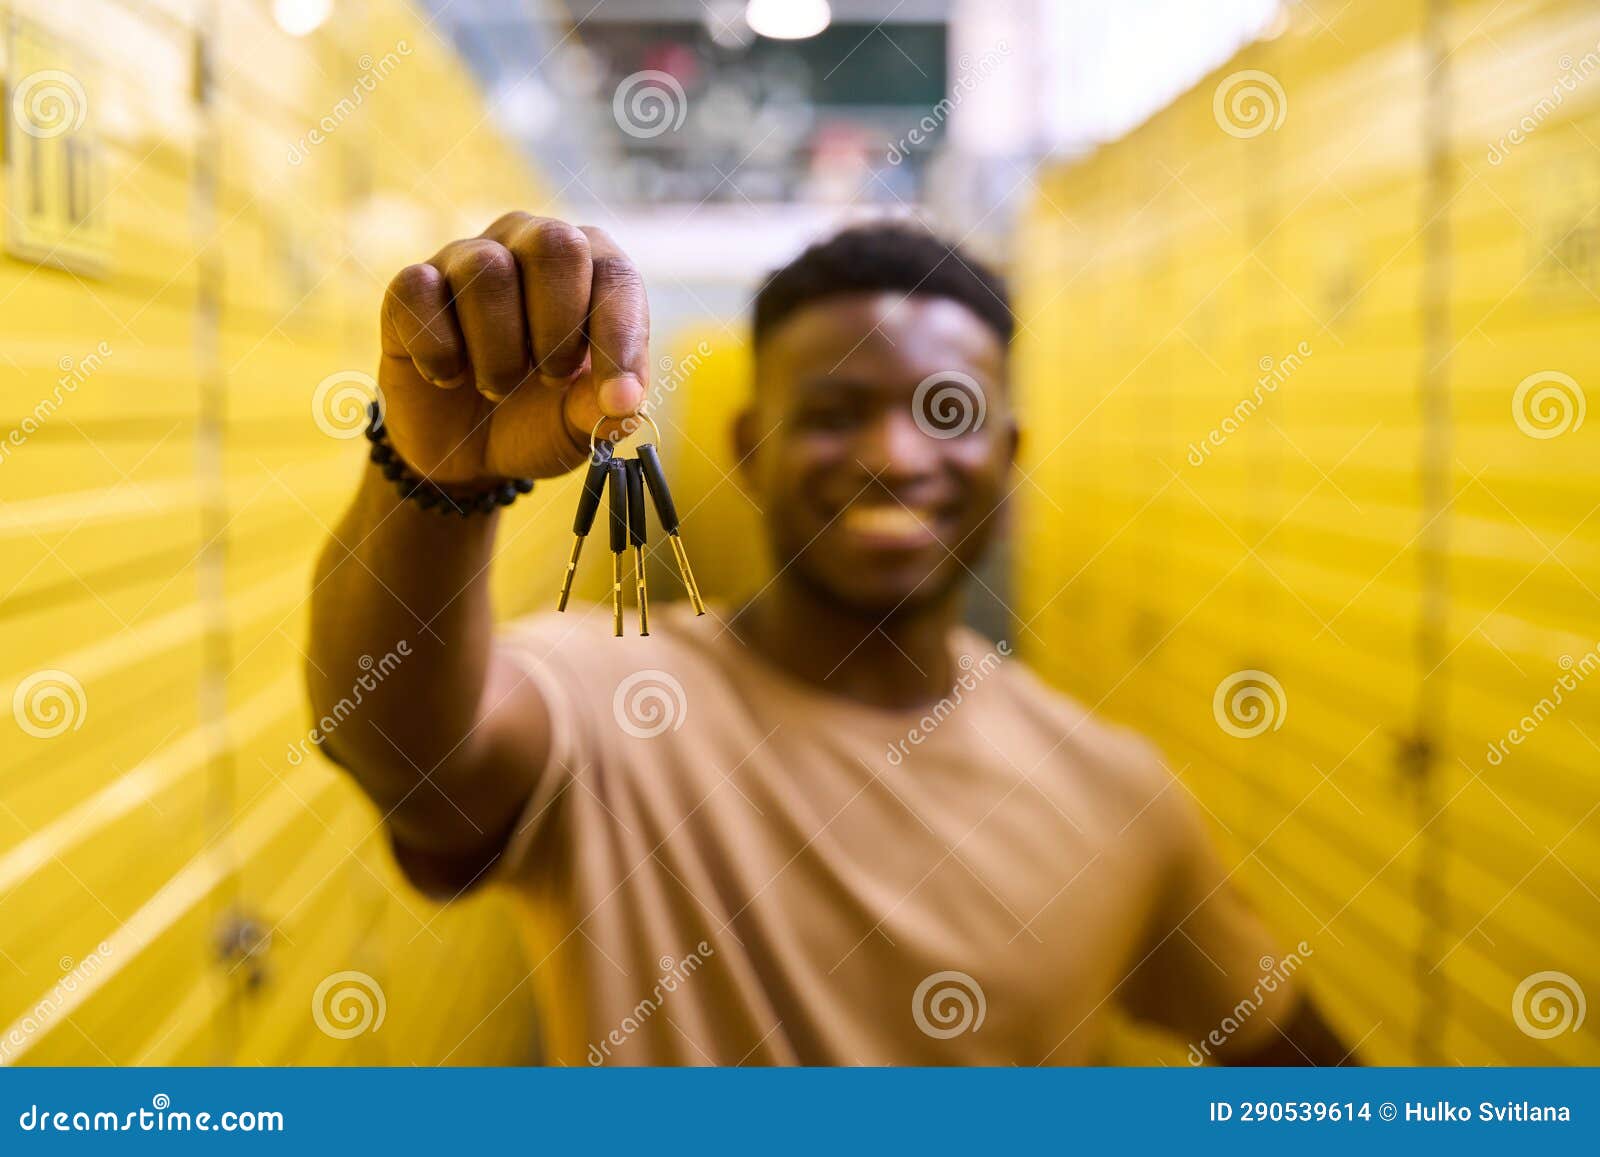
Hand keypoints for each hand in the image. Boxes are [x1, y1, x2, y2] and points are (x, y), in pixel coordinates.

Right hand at [377, 213, 647, 484]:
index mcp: (589, 266)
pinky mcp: (410, 286)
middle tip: (551, 377)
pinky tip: (449, 377)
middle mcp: (529, 243)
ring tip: (498, 386)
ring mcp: (466, 257)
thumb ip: (606, 410)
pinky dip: (440, 353)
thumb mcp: (582, 424)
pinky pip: (420, 292)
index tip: (617, 400)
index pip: (615, 274)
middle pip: (554, 245)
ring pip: (486, 272)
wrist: (465, 451)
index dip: (620, 337)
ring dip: (499, 352)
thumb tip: (621, 402)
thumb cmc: (538, 418)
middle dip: (558, 329)